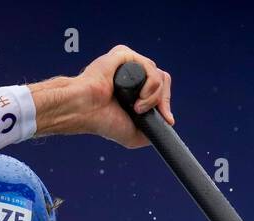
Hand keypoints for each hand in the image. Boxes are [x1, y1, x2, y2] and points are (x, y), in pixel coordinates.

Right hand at [32, 45, 173, 146]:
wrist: (85, 111)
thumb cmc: (102, 121)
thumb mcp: (133, 134)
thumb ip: (151, 129)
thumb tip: (169, 123)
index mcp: (135, 89)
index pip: (161, 89)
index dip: (165, 104)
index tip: (166, 119)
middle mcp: (133, 74)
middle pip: (163, 79)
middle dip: (163, 100)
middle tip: (152, 113)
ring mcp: (129, 63)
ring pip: (158, 75)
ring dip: (153, 97)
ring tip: (137, 108)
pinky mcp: (124, 55)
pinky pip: (149, 66)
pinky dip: (149, 85)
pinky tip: (138, 98)